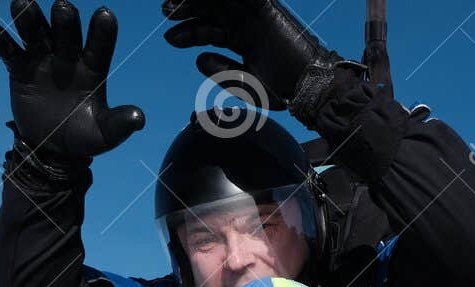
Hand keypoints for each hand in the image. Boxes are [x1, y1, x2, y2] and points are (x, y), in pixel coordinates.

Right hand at [0, 0, 144, 158]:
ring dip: (29, 18)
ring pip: (36, 32)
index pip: (100, 45)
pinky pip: (9, 50)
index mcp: (93, 69)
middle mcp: (68, 57)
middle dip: (65, 19)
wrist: (52, 149)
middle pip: (66, 31)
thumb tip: (139, 118)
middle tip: (63, 7)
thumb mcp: (104, 135)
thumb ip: (119, 125)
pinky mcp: (19, 69)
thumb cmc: (83, 137)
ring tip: (22, 5)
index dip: (102, 31)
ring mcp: (43, 60)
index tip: (105, 15)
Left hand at [160, 0, 340, 116]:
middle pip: (211, 11)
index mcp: (241, 41)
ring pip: (221, 1)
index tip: (169, 37)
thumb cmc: (282, 90)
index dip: (188, 32)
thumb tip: (197, 59)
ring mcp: (256, 15)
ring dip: (198, 0)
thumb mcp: (245, 85)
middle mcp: (246, 25)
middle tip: (166, 13)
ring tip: (174, 4)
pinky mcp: (267, 8)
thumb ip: (222, 73)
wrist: (308, 86)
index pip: (208, 31)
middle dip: (187, 10)